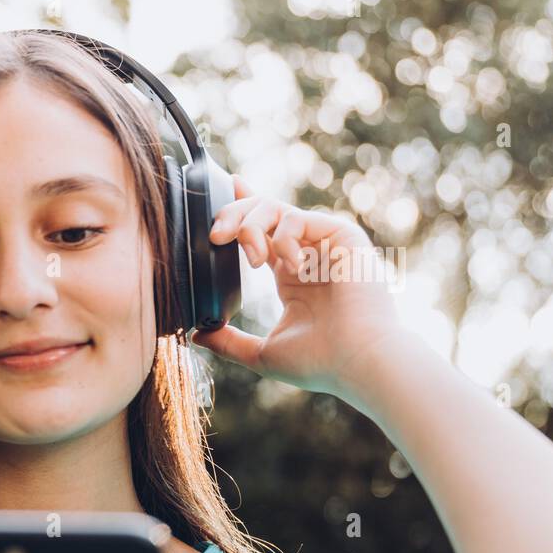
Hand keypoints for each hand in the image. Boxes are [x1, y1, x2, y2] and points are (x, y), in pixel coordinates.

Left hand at [193, 175, 405, 400]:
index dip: (241, 209)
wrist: (357, 361)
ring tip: (254, 258)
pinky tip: (292, 267)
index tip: (223, 190)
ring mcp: (324, 244)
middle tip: (217, 235)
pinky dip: (284, 239)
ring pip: (277, 209)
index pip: (262, 232)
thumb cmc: (319, 361)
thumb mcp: (262, 353)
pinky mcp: (342, 236)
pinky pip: (299, 219)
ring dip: (252, 226)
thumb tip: (196, 336)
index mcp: (290, 274)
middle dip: (233, 215)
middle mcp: (307, 254)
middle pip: (263, 212)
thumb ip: (229, 342)